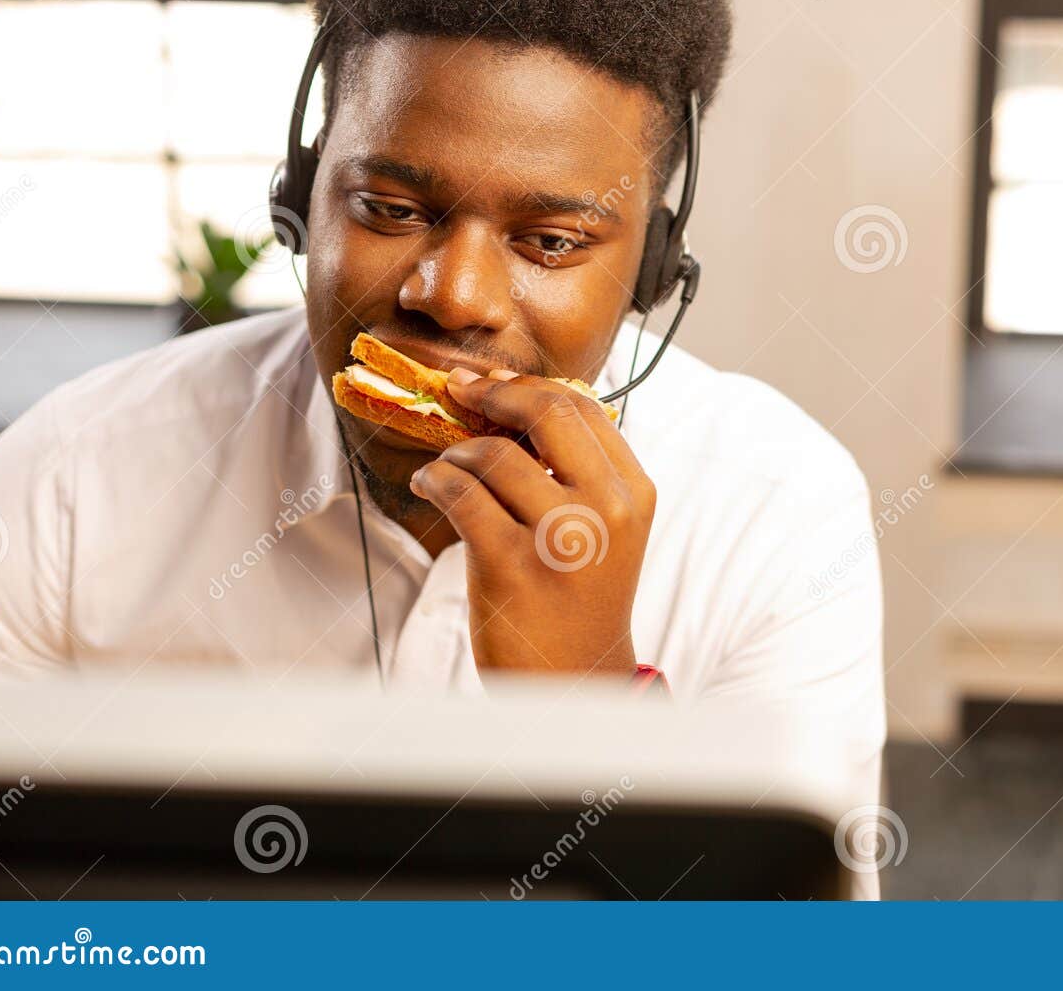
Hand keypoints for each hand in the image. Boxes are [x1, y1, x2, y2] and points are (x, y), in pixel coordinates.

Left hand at [408, 367, 652, 676]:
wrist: (574, 680)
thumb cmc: (581, 597)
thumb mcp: (607, 528)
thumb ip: (581, 470)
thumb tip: (516, 399)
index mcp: (634, 493)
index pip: (584, 408)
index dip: (530, 385)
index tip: (495, 383)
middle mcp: (605, 510)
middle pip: (545, 412)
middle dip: (494, 392)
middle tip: (463, 390)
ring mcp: (561, 539)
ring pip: (492, 455)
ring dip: (455, 451)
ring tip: (445, 466)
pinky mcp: (512, 567)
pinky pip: (460, 494)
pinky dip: (433, 479)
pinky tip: (428, 484)